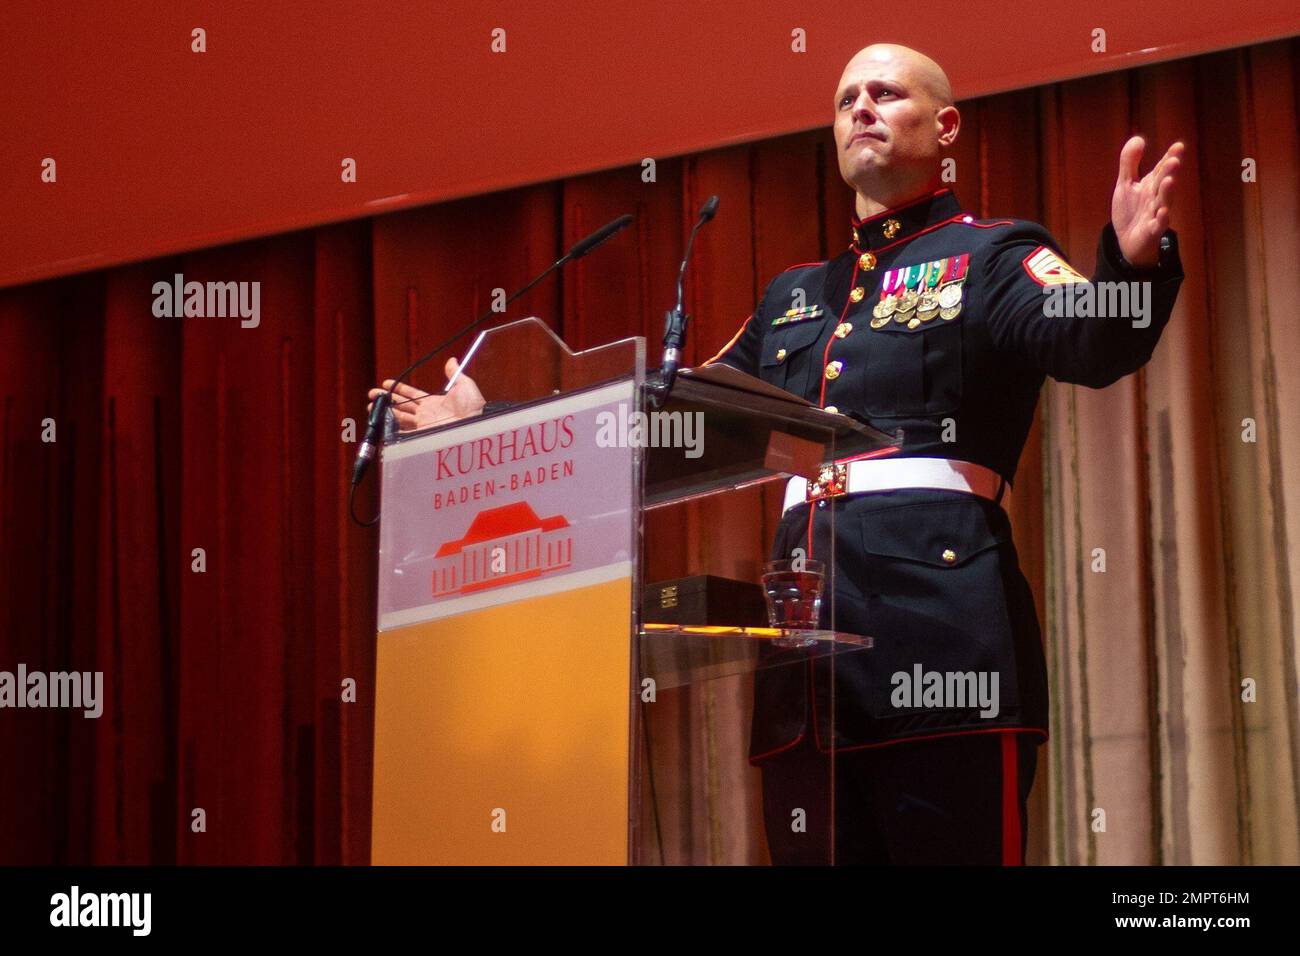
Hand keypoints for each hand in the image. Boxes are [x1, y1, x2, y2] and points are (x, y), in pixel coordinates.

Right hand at [367, 357, 484, 431]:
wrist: (476, 426)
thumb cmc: (473, 408)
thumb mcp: (465, 386)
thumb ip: (455, 373)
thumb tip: (451, 360)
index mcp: (433, 402)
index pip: (412, 394)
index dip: (400, 389)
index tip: (386, 383)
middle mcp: (426, 413)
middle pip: (402, 405)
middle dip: (386, 399)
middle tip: (372, 394)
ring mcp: (423, 425)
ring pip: (399, 417)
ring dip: (385, 412)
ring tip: (371, 407)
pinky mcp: (422, 435)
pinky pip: (404, 433)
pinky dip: (392, 429)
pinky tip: (382, 425)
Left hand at [1111, 136, 1182, 267]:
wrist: (1127, 241)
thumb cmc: (1130, 211)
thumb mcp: (1126, 184)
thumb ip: (1130, 163)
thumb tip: (1137, 138)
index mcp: (1151, 184)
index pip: (1161, 168)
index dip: (1169, 157)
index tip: (1178, 146)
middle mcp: (1156, 197)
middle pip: (1163, 183)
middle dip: (1169, 172)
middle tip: (1174, 160)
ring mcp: (1156, 214)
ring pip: (1163, 202)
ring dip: (1167, 192)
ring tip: (1170, 180)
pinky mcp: (1151, 231)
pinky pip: (1158, 224)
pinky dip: (1161, 218)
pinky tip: (1163, 211)